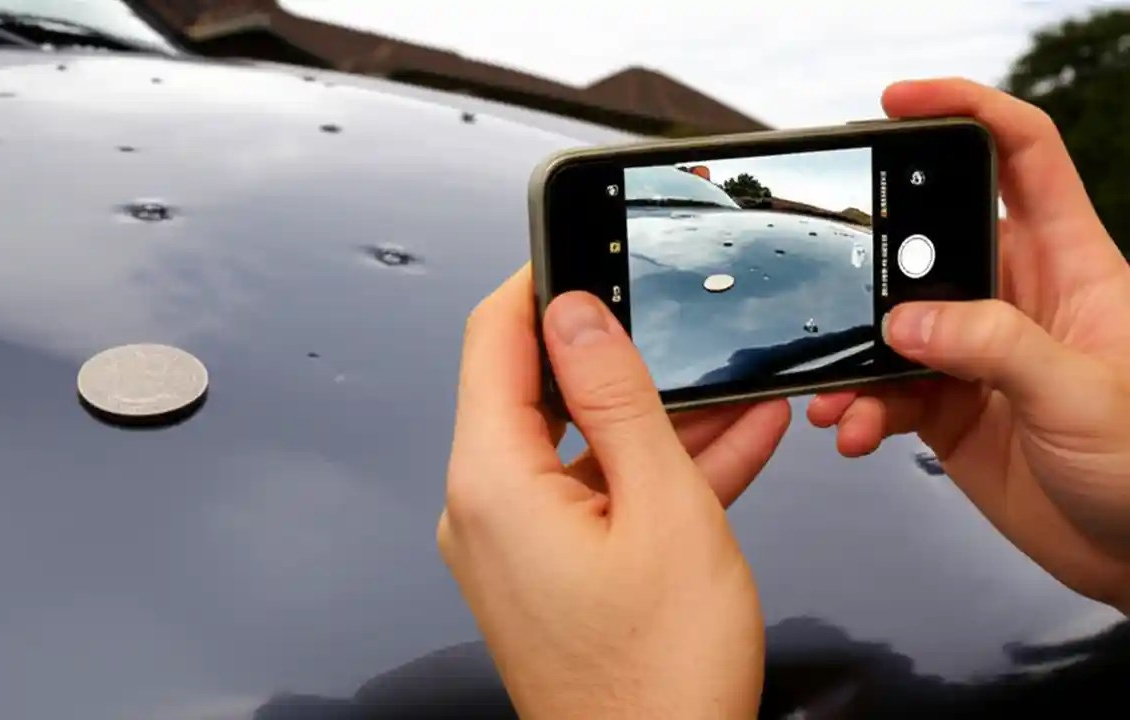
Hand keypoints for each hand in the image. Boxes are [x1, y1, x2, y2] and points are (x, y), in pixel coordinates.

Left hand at [438, 267, 790, 719]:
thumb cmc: (659, 679)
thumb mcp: (664, 509)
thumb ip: (620, 398)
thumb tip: (582, 313)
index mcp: (492, 482)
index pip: (494, 339)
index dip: (540, 282)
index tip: (585, 247)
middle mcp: (485, 508)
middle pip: (534, 386)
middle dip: (612, 349)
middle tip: (671, 317)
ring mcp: (514, 542)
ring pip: (579, 440)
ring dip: (651, 411)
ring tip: (729, 386)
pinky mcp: (548, 568)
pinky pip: (596, 492)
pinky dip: (650, 468)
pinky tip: (727, 443)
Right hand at [809, 78, 1129, 612]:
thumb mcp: (1082, 395)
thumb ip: (993, 347)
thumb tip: (907, 321)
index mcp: (1071, 267)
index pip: (1023, 159)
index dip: (968, 112)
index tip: (902, 100)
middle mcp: (1017, 300)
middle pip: (933, 242)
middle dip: (877, 258)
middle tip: (840, 282)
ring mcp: (978, 353)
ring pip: (895, 324)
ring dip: (856, 356)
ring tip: (842, 396)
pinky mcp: (948, 406)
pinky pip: (885, 389)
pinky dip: (859, 408)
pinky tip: (853, 430)